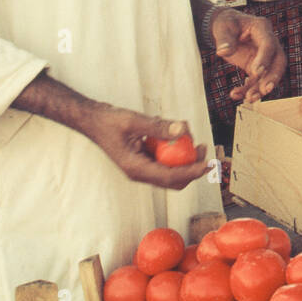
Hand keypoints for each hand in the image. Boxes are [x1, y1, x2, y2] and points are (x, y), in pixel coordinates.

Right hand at [85, 107, 209, 189]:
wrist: (93, 121)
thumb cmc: (109, 121)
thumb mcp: (133, 121)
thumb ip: (158, 127)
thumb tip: (183, 131)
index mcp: (136, 169)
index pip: (170, 177)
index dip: (192, 172)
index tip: (208, 164)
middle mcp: (140, 172)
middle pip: (174, 179)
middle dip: (192, 167)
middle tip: (203, 147)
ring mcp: (142, 167)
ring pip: (171, 169)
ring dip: (185, 156)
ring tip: (190, 134)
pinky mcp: (144, 159)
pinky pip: (165, 158)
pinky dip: (174, 148)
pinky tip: (174, 130)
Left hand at [210, 8, 286, 102]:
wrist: (227, 28)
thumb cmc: (227, 24)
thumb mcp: (223, 27)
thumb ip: (224, 39)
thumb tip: (223, 51)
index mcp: (262, 28)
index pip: (268, 44)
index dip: (264, 58)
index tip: (256, 72)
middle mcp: (268, 42)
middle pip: (278, 61)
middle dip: (273, 77)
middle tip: (265, 90)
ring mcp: (265, 56)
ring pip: (269, 74)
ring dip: (260, 88)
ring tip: (249, 98)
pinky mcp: (258, 66)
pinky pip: (257, 80)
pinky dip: (249, 89)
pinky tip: (237, 94)